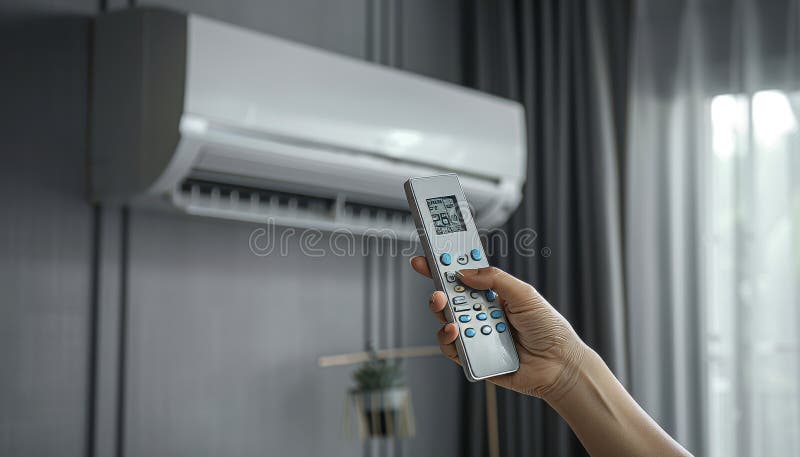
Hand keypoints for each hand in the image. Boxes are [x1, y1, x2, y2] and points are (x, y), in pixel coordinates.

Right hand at [410, 257, 587, 399]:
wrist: (559, 364)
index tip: (428, 257)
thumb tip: (464, 272)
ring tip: (444, 305)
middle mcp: (481, 313)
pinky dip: (448, 338)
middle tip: (436, 285)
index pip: (464, 277)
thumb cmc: (549, 329)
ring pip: (446, 320)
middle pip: (450, 297)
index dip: (445, 266)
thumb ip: (494, 279)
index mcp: (492, 295)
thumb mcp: (524, 293)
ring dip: (442, 311)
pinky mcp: (473, 357)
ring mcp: (476, 334)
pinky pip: (451, 347)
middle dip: (438, 288)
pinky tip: (456, 331)